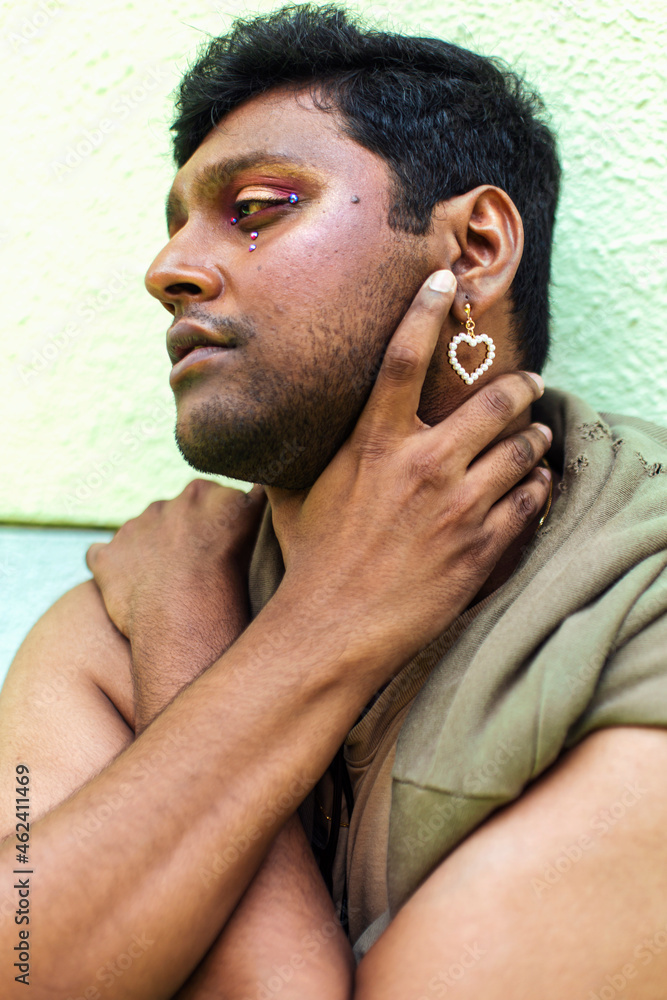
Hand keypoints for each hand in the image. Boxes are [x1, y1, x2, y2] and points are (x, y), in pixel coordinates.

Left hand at [87, 482, 265, 727]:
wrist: (185, 612)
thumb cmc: (231, 576)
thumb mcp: (258, 525)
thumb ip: (259, 498)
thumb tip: (266, 482)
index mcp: (201, 493)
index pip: (211, 501)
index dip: (216, 526)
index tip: (222, 548)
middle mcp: (164, 504)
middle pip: (175, 515)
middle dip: (182, 535)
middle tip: (196, 569)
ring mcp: (131, 530)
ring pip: (140, 534)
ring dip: (149, 552)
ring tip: (166, 586)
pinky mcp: (106, 557)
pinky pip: (101, 555)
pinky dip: (112, 567)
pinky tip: (126, 587)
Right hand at [270, 270, 551, 678]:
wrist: (336, 629)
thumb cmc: (311, 558)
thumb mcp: (297, 494)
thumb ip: (304, 454)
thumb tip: (278, 430)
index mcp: (374, 444)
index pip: (403, 357)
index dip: (425, 309)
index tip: (444, 279)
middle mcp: (423, 465)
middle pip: (494, 401)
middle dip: (520, 385)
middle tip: (528, 383)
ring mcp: (459, 505)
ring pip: (522, 448)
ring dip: (534, 435)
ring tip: (535, 434)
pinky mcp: (482, 544)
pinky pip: (529, 497)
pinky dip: (537, 482)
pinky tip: (532, 481)